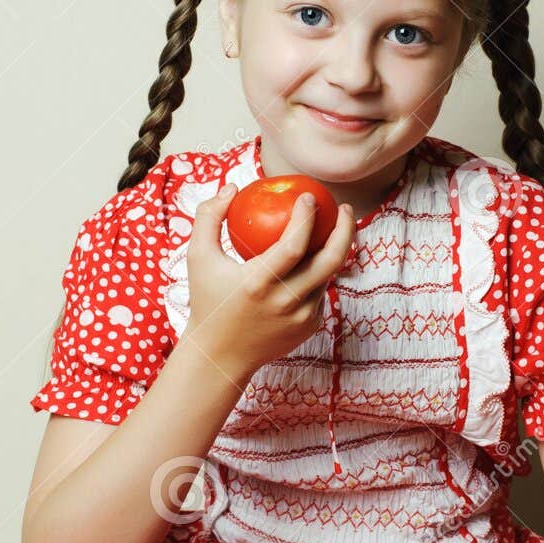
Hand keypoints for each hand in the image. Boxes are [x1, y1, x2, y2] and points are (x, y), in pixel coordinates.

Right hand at [182, 183, 356, 379]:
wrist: (220, 355)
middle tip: (343, 209)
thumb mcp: (198, 257)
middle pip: (331, 260)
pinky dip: (318, 274)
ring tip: (332, 229)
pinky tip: (313, 261)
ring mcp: (302, 317)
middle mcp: (285, 302)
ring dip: (332, 250)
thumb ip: (209, 217)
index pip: (295, 245)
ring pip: (327, 275)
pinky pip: (321, 292)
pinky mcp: (310, 327)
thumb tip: (233, 187)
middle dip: (345, 229)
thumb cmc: (208, 301)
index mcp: (259, 283)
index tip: (309, 197)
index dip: (307, 217)